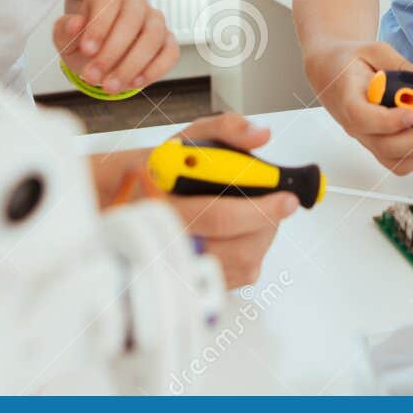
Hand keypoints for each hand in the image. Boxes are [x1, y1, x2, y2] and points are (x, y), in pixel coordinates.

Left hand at [54, 0, 178, 93]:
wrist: (99, 49)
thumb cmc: (83, 39)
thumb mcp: (64, 35)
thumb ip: (65, 29)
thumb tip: (75, 24)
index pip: (108, 0)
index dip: (99, 25)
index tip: (87, 50)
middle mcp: (135, 2)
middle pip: (132, 19)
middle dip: (112, 51)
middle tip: (93, 76)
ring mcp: (155, 21)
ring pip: (153, 37)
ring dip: (131, 65)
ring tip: (111, 86)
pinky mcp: (168, 41)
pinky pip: (170, 53)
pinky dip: (155, 70)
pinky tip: (135, 83)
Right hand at [162, 112, 297, 287]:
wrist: (125, 201)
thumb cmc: (160, 170)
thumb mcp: (187, 139)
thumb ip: (224, 129)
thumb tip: (259, 134)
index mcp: (164, 205)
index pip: (218, 216)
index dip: (258, 210)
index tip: (286, 200)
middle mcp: (170, 244)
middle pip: (238, 250)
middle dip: (267, 223)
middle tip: (278, 202)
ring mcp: (182, 270)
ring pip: (242, 266)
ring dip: (262, 236)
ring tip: (259, 213)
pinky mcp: (196, 283)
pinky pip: (238, 276)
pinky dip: (252, 251)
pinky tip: (243, 231)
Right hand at [304, 39, 412, 174]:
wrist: (330, 72)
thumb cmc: (348, 61)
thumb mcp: (373, 50)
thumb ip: (400, 64)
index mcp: (348, 99)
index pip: (363, 118)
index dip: (389, 121)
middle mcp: (356, 126)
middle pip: (385, 146)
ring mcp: (367, 139)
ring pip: (394, 160)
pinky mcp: (378, 144)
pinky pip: (399, 160)